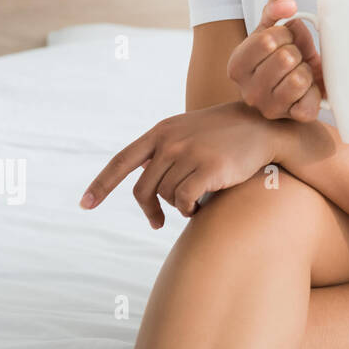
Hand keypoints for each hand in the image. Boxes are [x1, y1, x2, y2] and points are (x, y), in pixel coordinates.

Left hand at [79, 100, 281, 228]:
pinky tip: (199, 206)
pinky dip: (189, 209)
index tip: (85, 205)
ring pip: (166, 197)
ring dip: (176, 207)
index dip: (101, 185)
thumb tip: (143, 178)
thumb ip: (163, 149)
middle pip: (143, 189)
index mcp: (161, 131)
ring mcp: (190, 154)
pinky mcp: (209, 169)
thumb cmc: (225, 134)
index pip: (122, 161)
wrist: (264, 127)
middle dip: (149, 209)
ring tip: (193, 200)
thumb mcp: (189, 131)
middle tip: (156, 222)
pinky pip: (184, 201)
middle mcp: (171, 141)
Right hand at [226, 0, 326, 122]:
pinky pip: (311, 101)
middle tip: (295, 58)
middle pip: (286, 58)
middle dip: (297, 52)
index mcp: (237, 66)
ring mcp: (269, 108)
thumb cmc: (282, 53)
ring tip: (300, 72)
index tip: (284, 40)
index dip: (285, 35)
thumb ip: (275, 6)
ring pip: (299, 79)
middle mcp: (248, 91)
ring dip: (307, 70)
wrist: (297, 84)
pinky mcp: (293, 118)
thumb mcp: (273, 26)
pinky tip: (308, 88)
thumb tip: (288, 5)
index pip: (268, 40)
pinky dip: (316, 90)